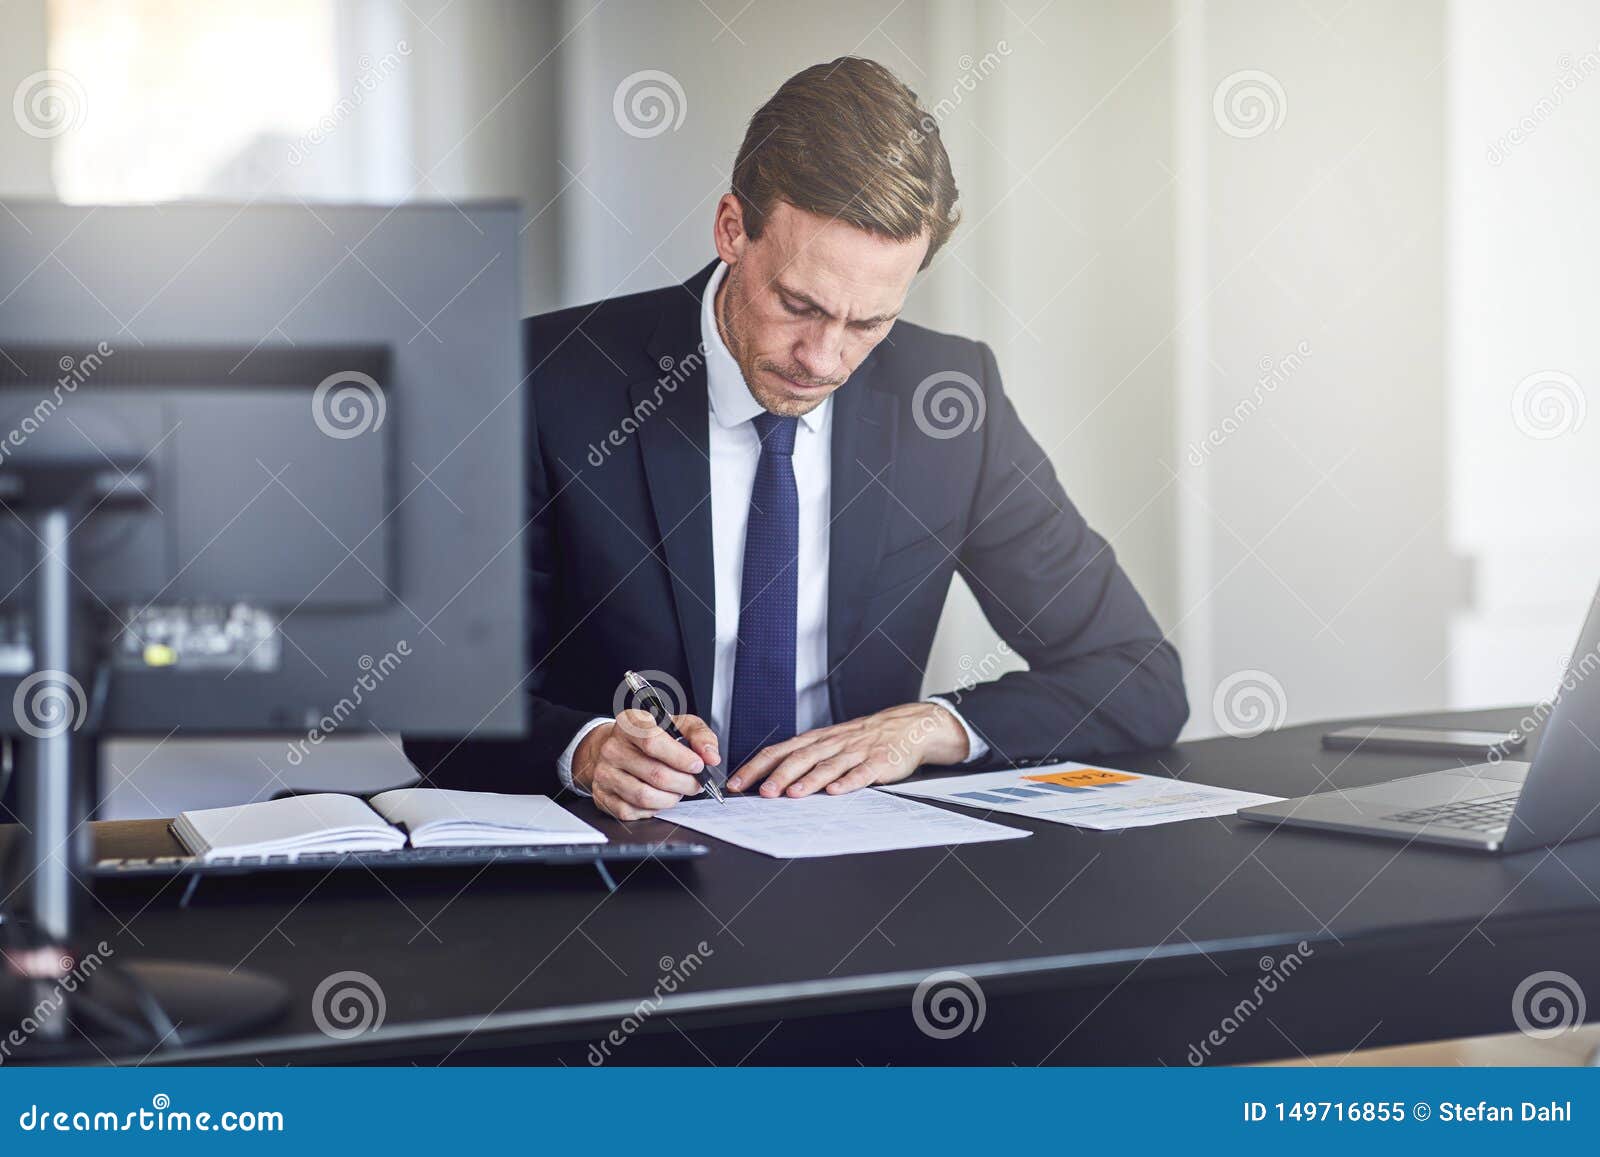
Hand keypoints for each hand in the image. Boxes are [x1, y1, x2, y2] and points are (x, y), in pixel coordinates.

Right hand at [573, 710, 720, 820]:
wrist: (616, 748)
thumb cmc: (650, 736)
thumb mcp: (677, 724)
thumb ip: (699, 735)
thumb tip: (711, 757)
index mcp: (630, 724)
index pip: (653, 742)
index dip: (680, 758)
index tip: (698, 765)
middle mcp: (612, 748)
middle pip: (655, 774)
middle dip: (685, 783)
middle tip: (696, 783)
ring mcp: (604, 773)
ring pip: (645, 796)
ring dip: (671, 798)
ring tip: (678, 790)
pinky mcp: (603, 796)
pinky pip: (634, 811)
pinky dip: (653, 809)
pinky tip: (659, 798)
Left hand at [727, 702, 969, 798]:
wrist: (907, 726)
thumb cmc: (863, 738)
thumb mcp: (830, 742)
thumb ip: (804, 758)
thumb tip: (768, 778)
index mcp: (817, 739)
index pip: (779, 751)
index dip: (756, 766)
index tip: (737, 783)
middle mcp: (832, 743)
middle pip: (800, 758)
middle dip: (779, 775)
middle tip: (761, 792)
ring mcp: (855, 752)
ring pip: (828, 765)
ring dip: (809, 780)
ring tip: (792, 794)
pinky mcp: (878, 762)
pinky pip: (861, 772)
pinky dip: (847, 781)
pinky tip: (836, 792)